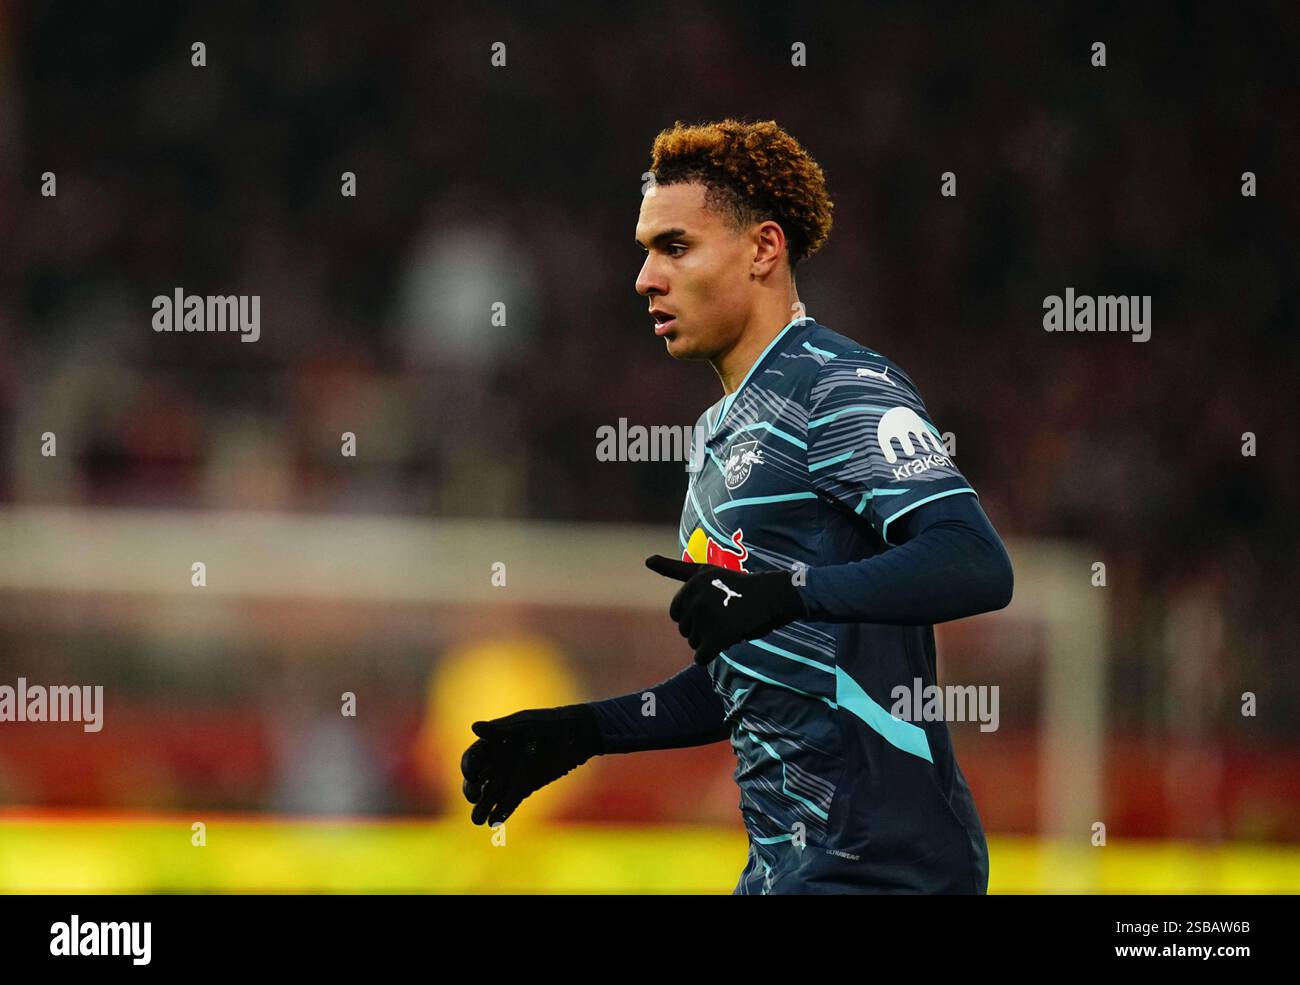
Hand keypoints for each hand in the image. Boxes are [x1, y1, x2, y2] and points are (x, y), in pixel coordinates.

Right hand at [460, 705, 602, 825]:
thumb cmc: (548, 723)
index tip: (471, 774)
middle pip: (477, 780)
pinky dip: (501, 812)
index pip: (473, 757)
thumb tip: (474, 727)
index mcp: (493, 743)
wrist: (575, 734)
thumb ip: (500, 728)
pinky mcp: (524, 788)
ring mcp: (511, 776)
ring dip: (483, 807)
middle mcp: (498, 761)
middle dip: (471, 789)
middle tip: (474, 796)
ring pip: (491, 794)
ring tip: (478, 820)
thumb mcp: (524, 723)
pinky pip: (509, 802)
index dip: (468, 766)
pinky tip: (494, 823)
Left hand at [645, 555, 807, 664]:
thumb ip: (674, 568)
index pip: (676, 614)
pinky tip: (725, 642)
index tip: (713, 606)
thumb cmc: (736, 585)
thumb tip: (647, 560)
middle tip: (726, 615)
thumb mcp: (704, 572)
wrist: (773, 596)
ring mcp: (708, 618)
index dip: (694, 616)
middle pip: (684, 630)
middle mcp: (696, 599)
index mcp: (691, 584)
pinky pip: (701, 657)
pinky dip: (710, 655)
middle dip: (702, 629)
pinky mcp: (719, 636)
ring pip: (694, 644)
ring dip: (710, 640)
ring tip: (730, 624)